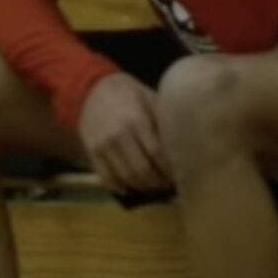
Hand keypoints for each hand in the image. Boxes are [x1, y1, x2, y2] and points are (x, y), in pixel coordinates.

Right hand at [78, 73, 170, 194]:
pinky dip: (120, 187)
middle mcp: (118, 135)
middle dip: (159, 181)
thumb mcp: (149, 98)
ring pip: (126, 177)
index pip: (157, 153)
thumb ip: (164, 119)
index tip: (181, 174)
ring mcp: (103, 146)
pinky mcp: (91, 152)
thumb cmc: (127, 93)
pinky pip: (106, 178)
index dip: (170, 168)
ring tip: (154, 186)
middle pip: (143, 170)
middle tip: (169, 184)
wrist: (90, 89)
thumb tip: (186, 142)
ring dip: (143, 186)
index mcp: (136, 120)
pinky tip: (131, 187)